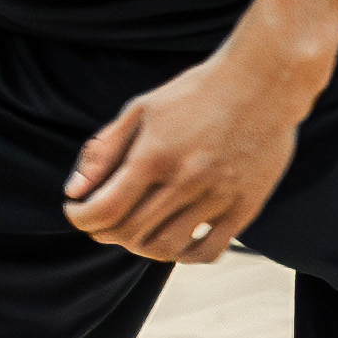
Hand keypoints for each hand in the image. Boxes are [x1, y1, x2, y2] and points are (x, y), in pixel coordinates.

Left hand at [63, 43, 315, 263]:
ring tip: (137, 230)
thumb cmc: (197, 92)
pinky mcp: (244, 207)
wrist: (264, 81)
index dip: (80, 218)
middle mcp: (184, 181)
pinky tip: (176, 241)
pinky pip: (208, 251)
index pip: (103, 210)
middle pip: (129, 234)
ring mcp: (217, 197)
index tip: (76, 211)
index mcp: (153, 155)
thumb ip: (104, 150)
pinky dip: (185, 256)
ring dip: (141, 247)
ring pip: (165, 249)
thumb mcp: (141, 109)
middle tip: (102, 221)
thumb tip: (73, 191)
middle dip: (104, 232)